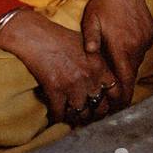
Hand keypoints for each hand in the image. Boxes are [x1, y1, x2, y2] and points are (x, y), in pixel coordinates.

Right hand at [0, 9, 116, 125]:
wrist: (37, 36)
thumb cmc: (61, 38)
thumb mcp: (87, 45)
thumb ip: (98, 62)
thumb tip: (105, 78)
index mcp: (99, 65)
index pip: (115, 91)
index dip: (113, 100)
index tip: (107, 103)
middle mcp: (89, 77)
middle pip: (100, 107)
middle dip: (96, 113)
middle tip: (90, 114)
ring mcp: (72, 85)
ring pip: (81, 113)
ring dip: (77, 116)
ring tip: (74, 116)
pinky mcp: (55, 91)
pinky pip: (60, 113)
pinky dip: (58, 116)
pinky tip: (57, 114)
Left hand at [81, 0, 152, 111]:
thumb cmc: (104, 3)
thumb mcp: (91, 22)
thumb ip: (91, 41)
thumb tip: (89, 56)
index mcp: (121, 47)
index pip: (124, 80)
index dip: (122, 97)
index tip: (117, 108)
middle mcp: (137, 46)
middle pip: (131, 74)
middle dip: (123, 86)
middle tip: (112, 96)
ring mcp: (145, 39)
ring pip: (136, 62)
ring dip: (127, 67)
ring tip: (115, 70)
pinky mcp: (150, 33)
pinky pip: (141, 49)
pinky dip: (132, 53)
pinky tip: (122, 48)